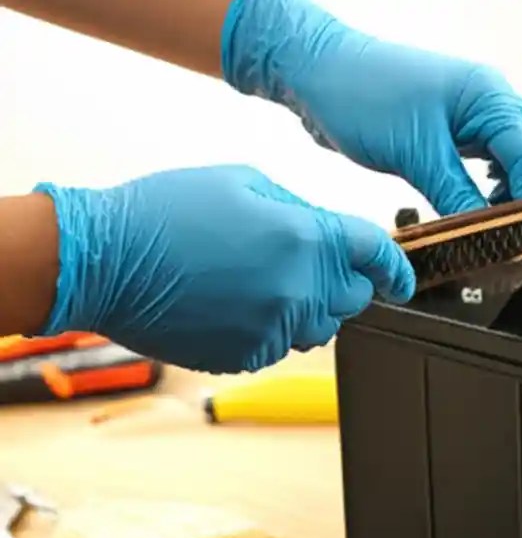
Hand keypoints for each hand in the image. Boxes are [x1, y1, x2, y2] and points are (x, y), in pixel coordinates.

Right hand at [35, 165, 414, 373]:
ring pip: (322, 326)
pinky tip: (234, 301)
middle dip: (343, 280)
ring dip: (308, 305)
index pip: (377, 256)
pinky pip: (284, 345)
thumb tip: (330, 230)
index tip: (402, 276)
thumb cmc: (166, 212)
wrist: (103, 259)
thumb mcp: (246, 183)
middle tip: (305, 262)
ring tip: (258, 278)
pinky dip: (273, 327)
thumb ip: (302, 211)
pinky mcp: (251, 355)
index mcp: (306, 239)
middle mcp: (299, 289)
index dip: (396, 266)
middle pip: (355, 296)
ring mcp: (276, 327)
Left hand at [221, 0, 521, 239]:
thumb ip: (456, 196)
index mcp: (488, 96)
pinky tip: (492, 211)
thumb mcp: (413, 155)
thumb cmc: (360, 95)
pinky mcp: (455, 131)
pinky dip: (501, 188)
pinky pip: (494, 161)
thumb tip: (488, 234)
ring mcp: (474, 115)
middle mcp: (490, 102)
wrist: (318, 74)